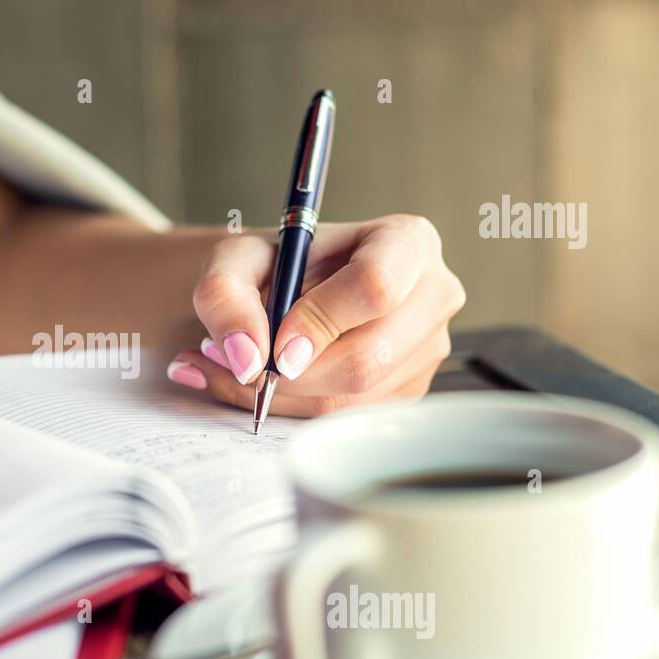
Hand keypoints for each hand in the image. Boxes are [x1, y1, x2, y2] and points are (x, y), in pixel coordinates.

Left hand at [167, 215, 464, 415]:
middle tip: (242, 364)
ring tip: (242, 367)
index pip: (375, 287)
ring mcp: (429, 348)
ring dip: (285, 394)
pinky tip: (270, 382)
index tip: (276, 343)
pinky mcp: (409, 389)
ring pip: (356, 396)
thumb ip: (225, 297)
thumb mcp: (232, 261)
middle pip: (370, 356)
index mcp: (406, 241)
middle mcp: (433, 294)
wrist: (280, 290)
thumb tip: (248, 358)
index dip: (320, 322)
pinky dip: (295, 409)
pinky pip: (350, 417)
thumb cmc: (269, 267)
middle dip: (295, 374)